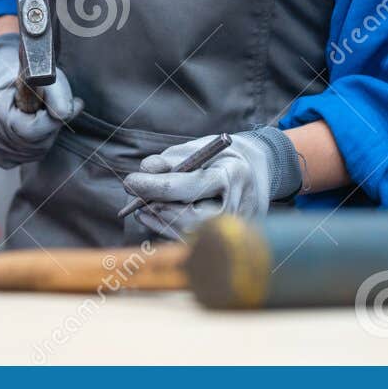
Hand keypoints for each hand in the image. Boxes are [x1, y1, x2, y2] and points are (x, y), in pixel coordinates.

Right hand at [0, 33, 82, 167]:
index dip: (54, 121)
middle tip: (53, 108)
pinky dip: (34, 146)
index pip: (31, 130)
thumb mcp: (44, 73)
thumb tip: (66, 114)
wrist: (3, 74)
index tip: (69, 105)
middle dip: (51, 127)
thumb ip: (57, 93)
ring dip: (45, 136)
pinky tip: (31, 127)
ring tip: (40, 114)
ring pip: (33, 154)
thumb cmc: (26, 71)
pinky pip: (24, 159)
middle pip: (34, 145)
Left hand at [121, 127, 301, 239]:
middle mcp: (237, 204)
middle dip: (158, 208)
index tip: (130, 181)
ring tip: (141, 206)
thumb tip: (145, 170)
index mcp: (232, 175)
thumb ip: (172, 159)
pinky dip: (167, 230)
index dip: (154, 185)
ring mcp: (235, 226)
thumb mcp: (200, 148)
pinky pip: (192, 240)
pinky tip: (153, 216)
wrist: (257, 172)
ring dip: (159, 220)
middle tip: (136, 197)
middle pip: (190, 217)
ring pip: (189, 233)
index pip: (188, 186)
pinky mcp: (228, 239)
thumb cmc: (223, 157)